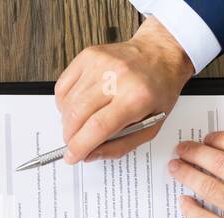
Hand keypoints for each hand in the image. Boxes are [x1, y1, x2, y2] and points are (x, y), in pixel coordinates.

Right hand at [55, 17, 193, 163]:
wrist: (160, 54)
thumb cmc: (159, 90)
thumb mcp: (151, 127)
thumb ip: (120, 146)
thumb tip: (89, 155)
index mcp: (137, 97)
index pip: (98, 127)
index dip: (79, 146)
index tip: (72, 157)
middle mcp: (117, 77)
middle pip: (77, 115)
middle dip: (70, 137)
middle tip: (74, 143)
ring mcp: (100, 63)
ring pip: (68, 102)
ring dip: (67, 121)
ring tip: (79, 125)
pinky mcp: (88, 55)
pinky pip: (63, 86)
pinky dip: (64, 103)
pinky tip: (76, 107)